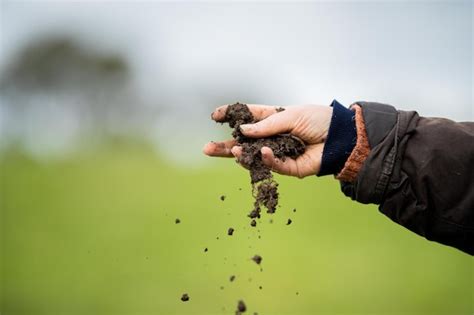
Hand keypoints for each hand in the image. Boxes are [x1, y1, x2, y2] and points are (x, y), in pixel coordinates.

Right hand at [203, 104, 332, 177]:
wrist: (342, 137)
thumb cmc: (320, 120)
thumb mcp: (291, 115)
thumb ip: (267, 125)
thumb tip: (243, 130)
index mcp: (274, 119)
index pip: (248, 117)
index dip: (232, 116)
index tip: (215, 115)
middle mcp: (274, 137)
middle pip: (245, 143)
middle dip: (226, 146)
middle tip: (206, 148)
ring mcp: (280, 153)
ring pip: (254, 157)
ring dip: (241, 154)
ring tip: (231, 150)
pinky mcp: (289, 168)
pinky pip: (273, 165)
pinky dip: (267, 159)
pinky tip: (263, 152)